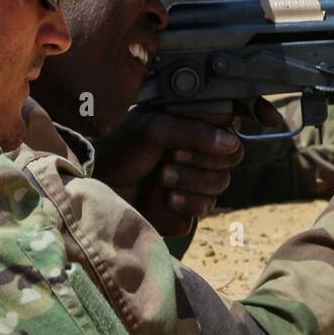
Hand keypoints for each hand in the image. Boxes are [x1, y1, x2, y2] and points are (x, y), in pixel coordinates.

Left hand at [93, 108, 244, 236]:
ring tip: (162, 178)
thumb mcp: (153, 128)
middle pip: (231, 158)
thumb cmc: (124, 150)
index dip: (227, 134)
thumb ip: (193, 131)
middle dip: (202, 160)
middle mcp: (201, 153)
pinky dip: (186, 202)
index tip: (217, 133)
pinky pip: (207, 205)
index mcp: (195, 128)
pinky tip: (166, 198)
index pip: (231, 129)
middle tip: (173, 156)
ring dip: (190, 180)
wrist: (102, 185)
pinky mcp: (191, 206)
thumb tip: (230, 142)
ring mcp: (198, 180)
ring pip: (221, 183)